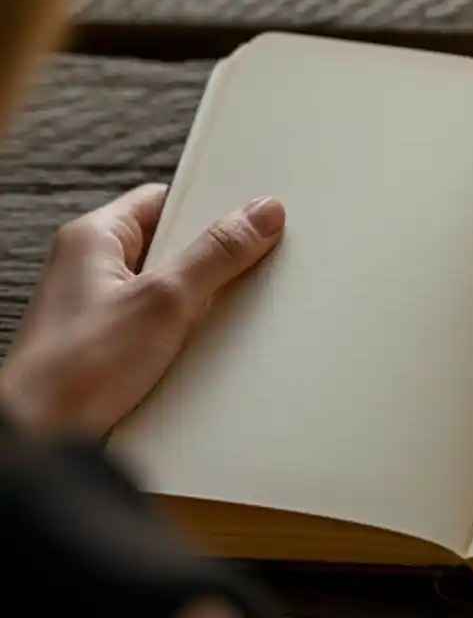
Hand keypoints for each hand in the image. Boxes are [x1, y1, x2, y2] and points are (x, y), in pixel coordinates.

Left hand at [0, 184, 284, 435]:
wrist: (43, 441)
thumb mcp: (164, 301)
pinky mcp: (112, 345)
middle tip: (235, 276)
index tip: (250, 223)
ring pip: (171, 288)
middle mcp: (92, 268)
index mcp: (93, 238)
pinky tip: (197, 350)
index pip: (165, 199)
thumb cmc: (73, 372)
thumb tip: (259, 214)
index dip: (209, 208)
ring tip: (208, 321)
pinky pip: (163, 324)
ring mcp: (101, 307)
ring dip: (199, 304)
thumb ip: (216, 254)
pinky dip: (185, 334)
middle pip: (173, 245)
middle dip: (210, 263)